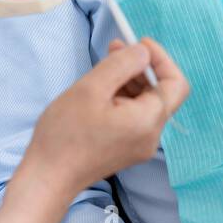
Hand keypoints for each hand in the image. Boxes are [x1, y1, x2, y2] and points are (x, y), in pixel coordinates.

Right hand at [25, 37, 189, 192]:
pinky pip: (134, 116)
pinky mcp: (126, 149)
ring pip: (145, 103)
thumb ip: (122, 64)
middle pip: (160, 92)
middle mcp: (151, 136)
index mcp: (148, 121)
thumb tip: (144, 52)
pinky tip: (101, 88)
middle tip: (114, 48)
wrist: (47, 179)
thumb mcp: (92, 88)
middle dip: (141, 66)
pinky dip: (123, 97)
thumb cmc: (66, 134)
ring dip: (130, 80)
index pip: (175, 83)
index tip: (138, 43)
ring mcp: (140, 145)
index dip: (161, 59)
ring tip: (104, 66)